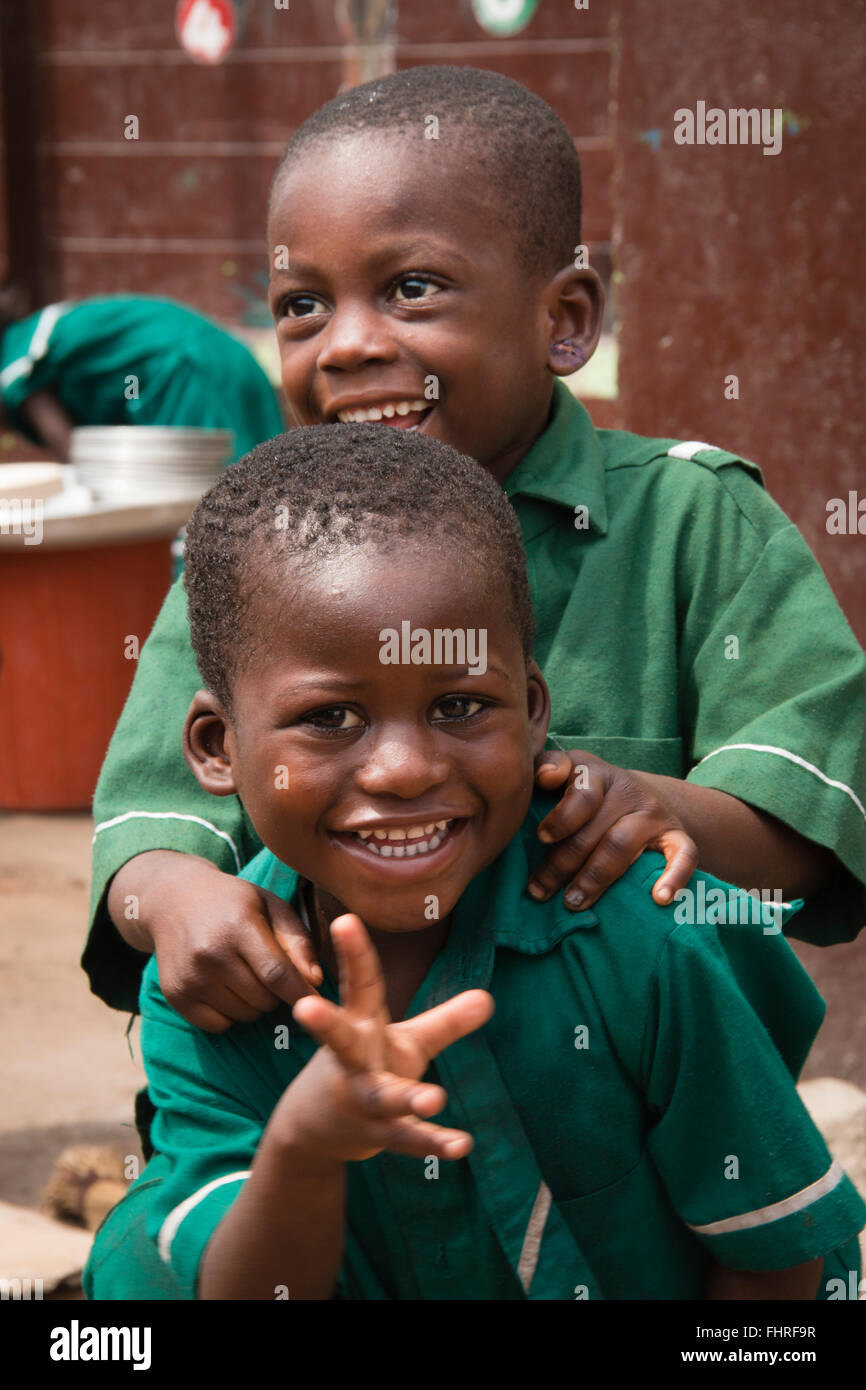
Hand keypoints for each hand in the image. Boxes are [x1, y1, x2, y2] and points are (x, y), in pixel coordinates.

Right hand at [115, 851, 321, 1031]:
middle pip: (263, 999)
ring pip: (244, 1015)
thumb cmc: (233, 902)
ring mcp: (190, 977)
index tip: (318, 1001)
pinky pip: (218, 1025)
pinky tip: (225, 989)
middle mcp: (210, 954)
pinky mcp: (175, 994)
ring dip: (254, 1003)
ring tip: (244, 975)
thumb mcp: (271, 905)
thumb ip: (298, 940)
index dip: (301, 993)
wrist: (174, 899)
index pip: (277, 973)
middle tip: (268, 972)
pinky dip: (229, 1014)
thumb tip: (315, 981)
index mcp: (238, 927)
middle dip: (276, 993)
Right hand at [285, 914, 492, 1163]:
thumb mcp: (404, 1041)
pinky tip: (462, 1144)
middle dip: (323, 1022)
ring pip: (382, 1096)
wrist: (314, 1129)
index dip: (353, 951)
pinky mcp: (376, 1133)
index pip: (357, 984)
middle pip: (337, 1037)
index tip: (344, 919)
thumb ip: (444, 1021)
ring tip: (434, 1098)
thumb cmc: (365, 1069)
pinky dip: (434, 1141)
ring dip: (406, 1098)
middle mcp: (353, 1060)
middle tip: (305, 1009)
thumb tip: (488, 997)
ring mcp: (361, 1098)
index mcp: (360, 1025)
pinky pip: (407, 1138)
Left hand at [529, 750, 697, 910]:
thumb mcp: (564, 772)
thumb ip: (546, 768)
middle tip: (538, 892)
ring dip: (595, 878)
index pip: (582, 793)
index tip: (542, 838)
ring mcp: (653, 813)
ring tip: (573, 902)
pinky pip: (683, 855)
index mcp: (594, 772)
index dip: (562, 818)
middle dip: (561, 865)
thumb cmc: (585, 791)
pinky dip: (675, 877)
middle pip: (594, 831)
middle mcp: (626, 789)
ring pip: (622, 847)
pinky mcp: (677, 835)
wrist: (639, 795)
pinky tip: (659, 898)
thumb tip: (544, 776)